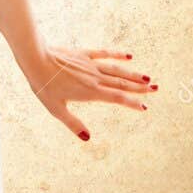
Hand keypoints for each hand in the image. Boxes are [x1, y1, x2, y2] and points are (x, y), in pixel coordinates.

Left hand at [19, 43, 155, 140]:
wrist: (35, 59)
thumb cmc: (44, 86)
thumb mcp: (56, 109)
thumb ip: (73, 123)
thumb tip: (88, 138)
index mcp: (90, 92)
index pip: (117, 98)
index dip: (132, 102)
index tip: (145, 107)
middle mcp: (95, 78)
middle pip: (122, 83)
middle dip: (139, 87)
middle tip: (156, 89)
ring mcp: (90, 65)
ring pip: (117, 70)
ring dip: (133, 74)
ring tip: (147, 77)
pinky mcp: (84, 54)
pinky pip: (105, 54)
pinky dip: (118, 55)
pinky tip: (129, 56)